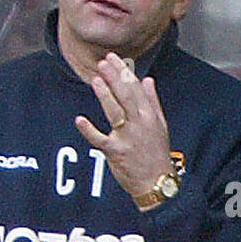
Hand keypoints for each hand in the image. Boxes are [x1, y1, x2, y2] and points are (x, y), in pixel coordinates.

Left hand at [74, 53, 172, 203]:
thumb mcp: (161, 125)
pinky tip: (79, 120)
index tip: (114, 58)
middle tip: (102, 63)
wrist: (157, 183)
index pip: (136, 89)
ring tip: (96, 80)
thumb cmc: (157, 154)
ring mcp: (127, 138)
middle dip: (114, 78)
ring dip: (105, 96)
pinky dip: (89, 130)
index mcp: (150, 116)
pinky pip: (100, 139)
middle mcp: (139, 124)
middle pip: (125, 97)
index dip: (124, 72)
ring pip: (114, 113)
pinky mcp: (115, 152)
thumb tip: (147, 80)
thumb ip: (152, 101)